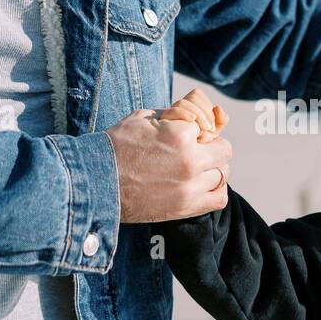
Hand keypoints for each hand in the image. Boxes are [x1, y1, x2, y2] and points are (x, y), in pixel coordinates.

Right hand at [104, 89, 231, 223]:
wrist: (96, 181)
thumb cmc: (118, 146)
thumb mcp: (144, 117)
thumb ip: (175, 113)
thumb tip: (199, 111)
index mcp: (180, 134)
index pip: (207, 125)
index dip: (197, 129)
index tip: (185, 134)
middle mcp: (190, 160)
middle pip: (224, 150)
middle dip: (212, 147)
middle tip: (196, 150)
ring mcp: (190, 187)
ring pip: (223, 174)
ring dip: (212, 169)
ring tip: (196, 168)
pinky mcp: (185, 207)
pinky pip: (219, 199)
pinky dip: (216, 190)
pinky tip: (202, 185)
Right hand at [157, 87, 228, 142]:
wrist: (183, 159)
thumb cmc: (198, 146)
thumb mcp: (212, 133)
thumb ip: (220, 120)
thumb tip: (218, 107)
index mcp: (188, 107)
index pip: (196, 94)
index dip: (206, 106)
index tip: (212, 124)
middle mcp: (177, 109)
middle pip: (192, 97)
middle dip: (205, 112)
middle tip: (210, 129)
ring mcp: (169, 116)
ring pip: (183, 103)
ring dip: (198, 115)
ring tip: (205, 131)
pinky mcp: (163, 124)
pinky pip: (172, 111)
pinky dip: (184, 113)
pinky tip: (192, 120)